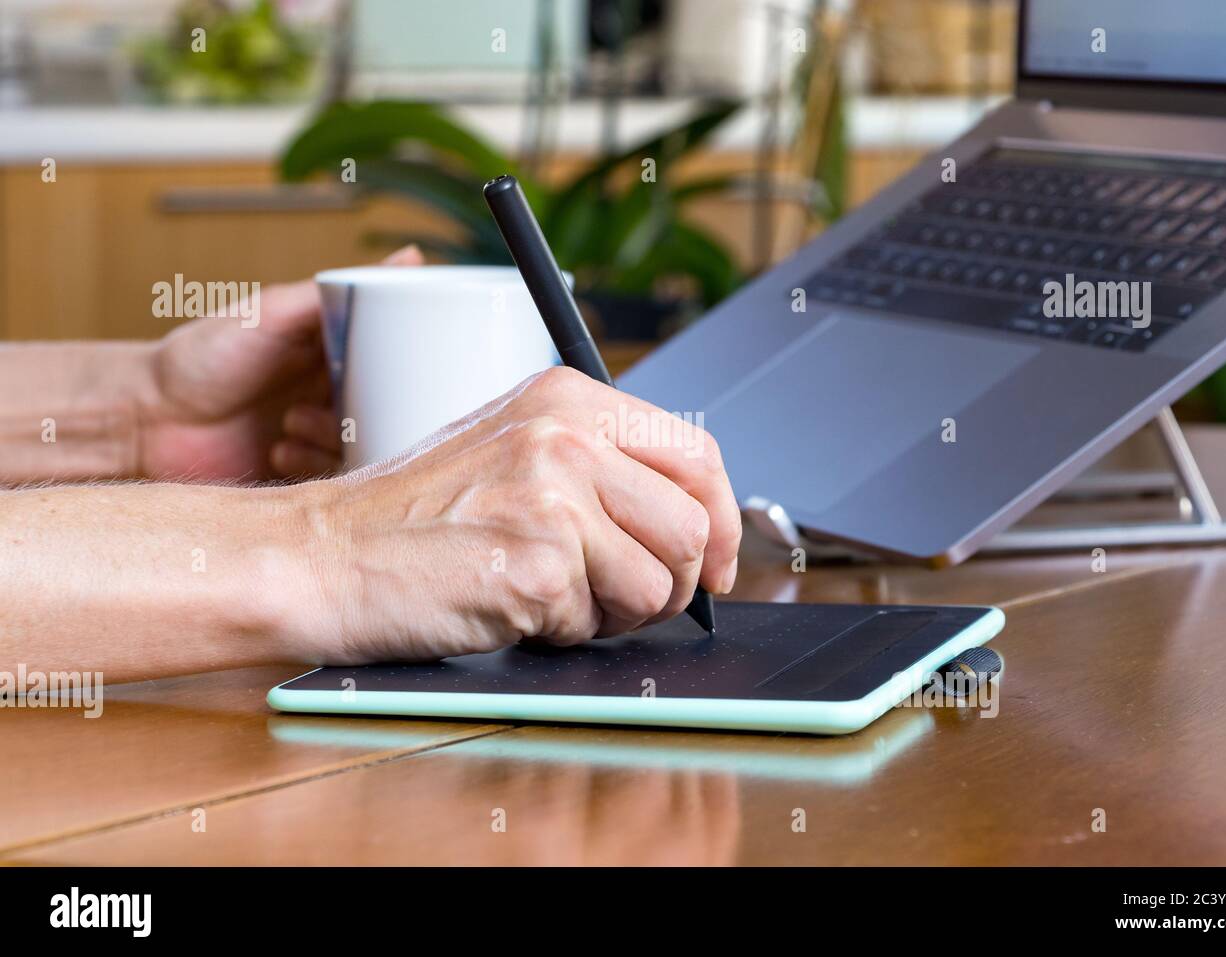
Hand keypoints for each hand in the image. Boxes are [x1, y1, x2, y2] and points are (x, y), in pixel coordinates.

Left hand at [136, 246, 422, 480]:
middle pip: (389, 408)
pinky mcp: (304, 475)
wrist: (146, 417)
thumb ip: (333, 294)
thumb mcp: (270, 313)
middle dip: (367, 409)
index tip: (409, 368)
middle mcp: (334, 395)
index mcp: (336, 354)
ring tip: (290, 425)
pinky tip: (278, 451)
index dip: (406, 367)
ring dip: (333, 438)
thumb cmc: (200, 357)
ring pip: (368, 447)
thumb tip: (410, 258)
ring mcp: (319, 437)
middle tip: (329, 403)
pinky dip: (314, 465)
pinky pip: (339, 479)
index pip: (396, 360)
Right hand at [286, 366, 743, 660]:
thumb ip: (598, 464)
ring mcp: (554, 498)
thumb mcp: (510, 449)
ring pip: (661, 583)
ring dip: (618, 611)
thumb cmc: (409, 515)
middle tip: (628, 597)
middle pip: (693, 525)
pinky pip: (601, 623)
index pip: (697, 452)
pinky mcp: (539, 564)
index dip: (721, 517)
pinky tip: (514, 607)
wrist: (321, 554)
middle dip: (676, 580)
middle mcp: (568, 435)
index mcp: (567, 397)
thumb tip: (690, 518)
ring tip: (554, 596)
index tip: (715, 559)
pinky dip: (566, 631)